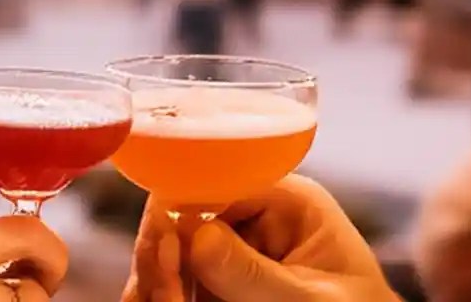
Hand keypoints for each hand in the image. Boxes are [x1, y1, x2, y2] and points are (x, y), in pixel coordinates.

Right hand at [123, 175, 399, 301]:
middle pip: (182, 212)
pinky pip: (178, 273)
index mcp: (287, 200)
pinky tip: (163, 300)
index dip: (177, 209)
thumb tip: (194, 235)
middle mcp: (254, 212)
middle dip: (163, 251)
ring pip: (170, 247)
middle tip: (163, 293)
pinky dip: (164, 289)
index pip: (216, 180)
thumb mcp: (313, 301)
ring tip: (164, 301)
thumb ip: (254, 272)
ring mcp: (234, 244)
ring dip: (157, 275)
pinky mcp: (221, 274)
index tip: (163, 249)